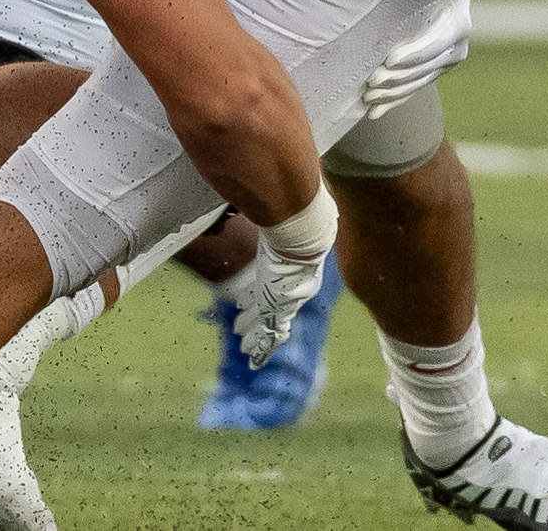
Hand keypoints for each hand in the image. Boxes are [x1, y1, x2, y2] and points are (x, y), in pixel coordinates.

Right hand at [236, 195, 338, 367]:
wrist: (305, 237)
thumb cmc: (299, 224)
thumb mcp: (287, 220)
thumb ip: (280, 210)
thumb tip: (279, 190)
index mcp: (293, 273)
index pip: (273, 288)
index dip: (258, 296)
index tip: (242, 300)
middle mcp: (291, 291)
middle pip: (272, 310)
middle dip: (256, 320)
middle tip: (242, 329)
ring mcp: (284, 302)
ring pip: (267, 325)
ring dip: (255, 336)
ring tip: (245, 347)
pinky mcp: (277, 311)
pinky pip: (268, 334)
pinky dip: (260, 346)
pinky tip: (252, 357)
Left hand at [362, 0, 482, 118]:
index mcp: (458, 24)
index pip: (435, 45)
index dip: (412, 55)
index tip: (387, 61)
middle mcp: (456, 48)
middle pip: (423, 69)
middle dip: (396, 78)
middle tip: (370, 81)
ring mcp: (445, 64)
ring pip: (416, 84)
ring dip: (391, 93)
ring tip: (367, 97)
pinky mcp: (433, 73)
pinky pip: (412, 91)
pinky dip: (392, 103)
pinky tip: (373, 115)